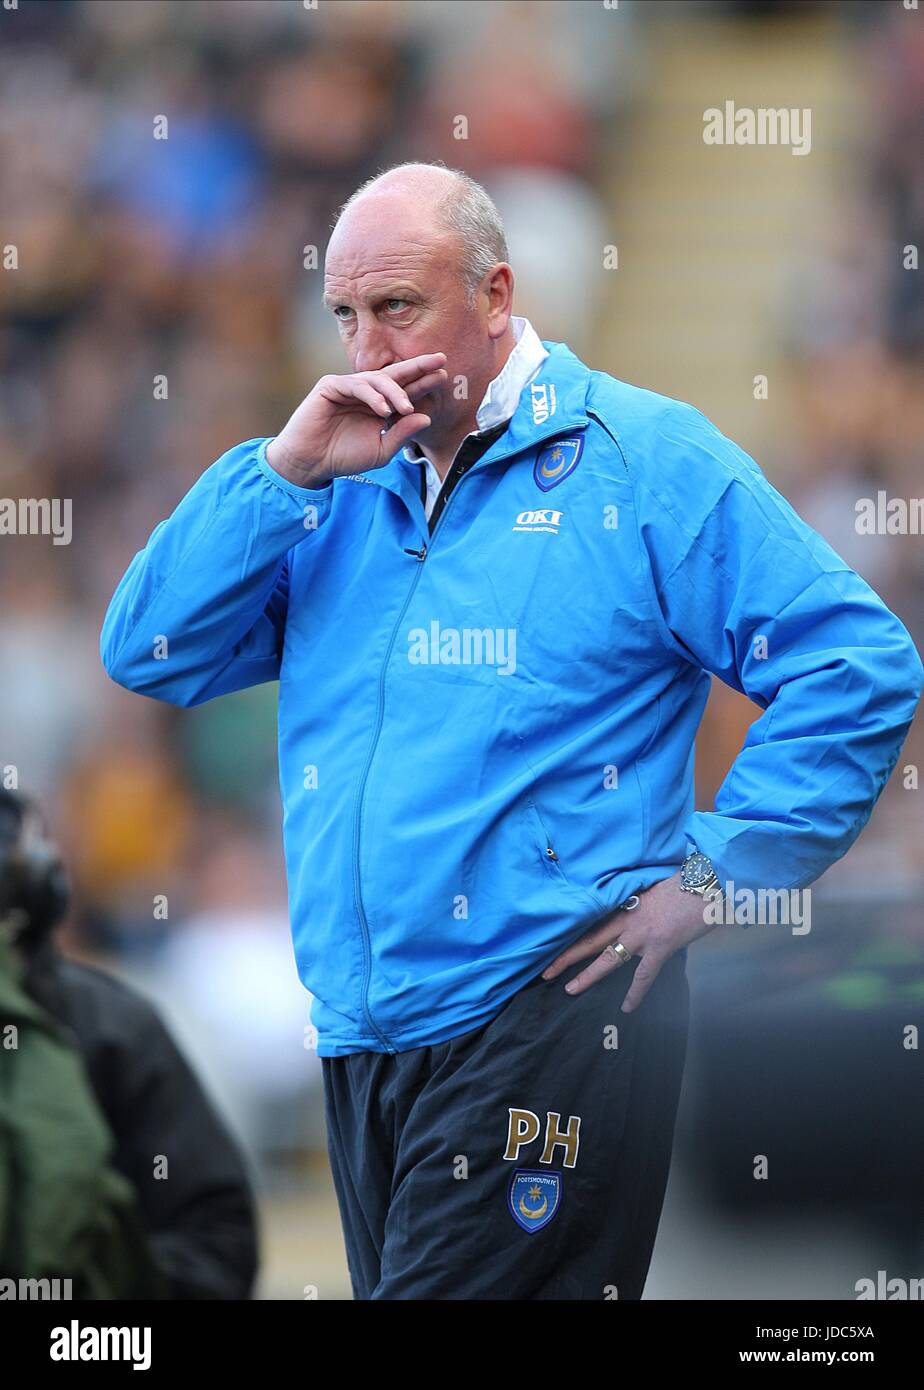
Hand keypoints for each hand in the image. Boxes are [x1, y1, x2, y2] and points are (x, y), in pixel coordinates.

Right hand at [265, 353, 448, 487]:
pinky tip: (383, 410)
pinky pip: (356, 385)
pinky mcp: (331, 386)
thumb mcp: (381, 450)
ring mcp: (348, 387)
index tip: (444, 375)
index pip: (405, 391)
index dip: (423, 382)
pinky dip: (371, 396)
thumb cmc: (343, 458)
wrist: (311, 463)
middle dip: (418, 367)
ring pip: (378, 380)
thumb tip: (426, 417)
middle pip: (395, 376)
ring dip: (395, 392)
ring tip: (405, 407)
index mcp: (379, 407)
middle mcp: (366, 393)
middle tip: (440, 360)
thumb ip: (402, 435)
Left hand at [541, 872, 716, 1012]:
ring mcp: (642, 934)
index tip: (554, 944)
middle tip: (545, 970)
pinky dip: (635, 993)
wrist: (707, 881)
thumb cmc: (686, 882)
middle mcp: (628, 919)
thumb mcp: (657, 889)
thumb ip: (644, 905)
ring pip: (607, 957)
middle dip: (566, 956)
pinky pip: (644, 976)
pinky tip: (627, 1008)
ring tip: (570, 989)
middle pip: (590, 939)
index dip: (574, 934)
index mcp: (626, 904)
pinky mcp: (660, 946)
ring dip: (588, 974)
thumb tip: (639, 915)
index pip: (594, 921)